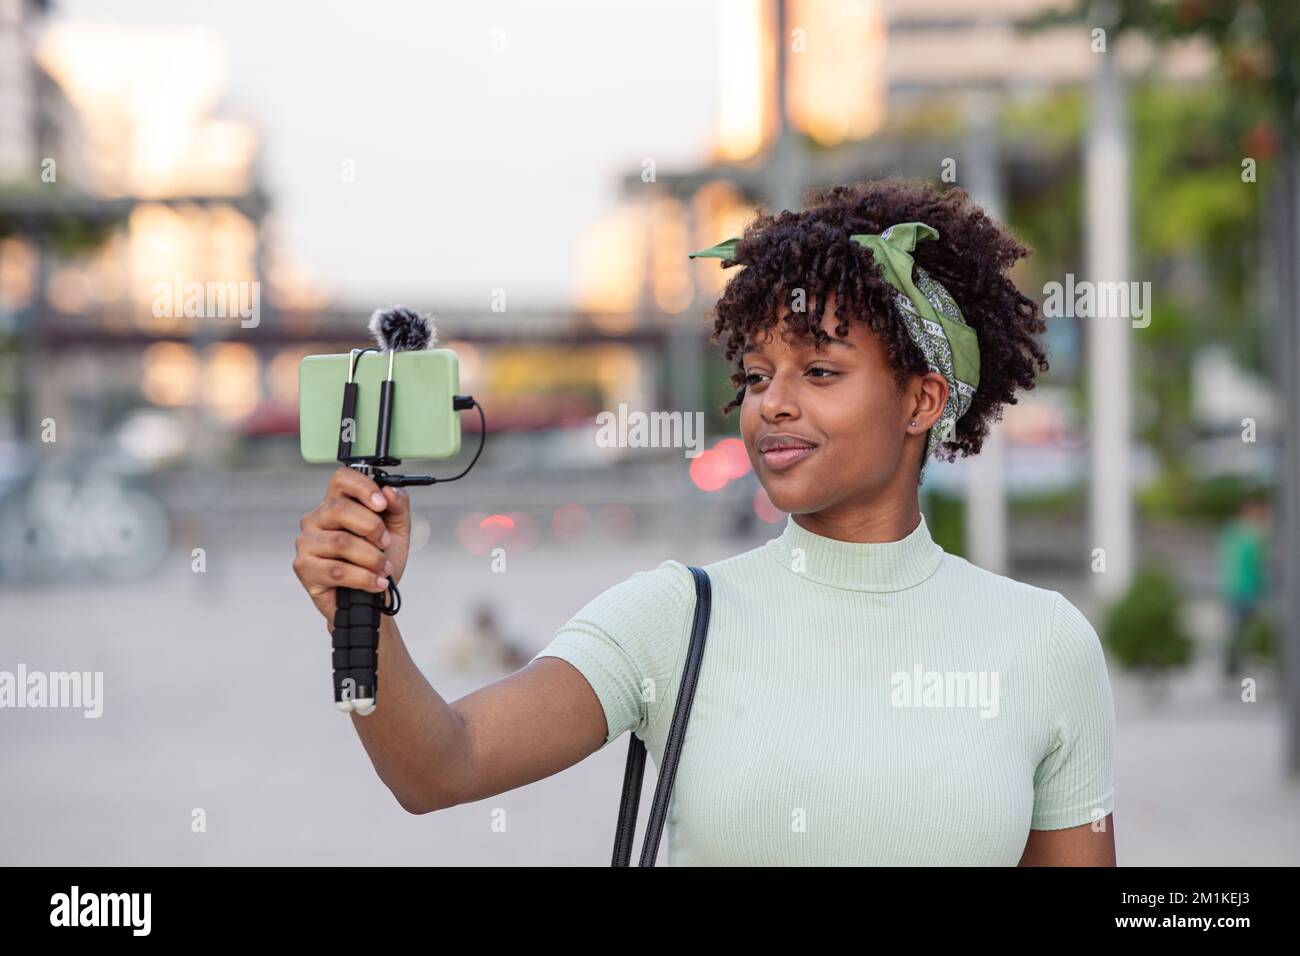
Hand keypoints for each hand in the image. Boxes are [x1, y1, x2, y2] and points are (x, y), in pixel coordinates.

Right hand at [293, 466, 412, 622]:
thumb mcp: (397, 531)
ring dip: (371, 558)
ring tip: (383, 569)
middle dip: (372, 527)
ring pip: (341, 542)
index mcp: (336, 503)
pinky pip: (337, 570)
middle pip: (339, 508)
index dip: (363, 487)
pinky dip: (364, 578)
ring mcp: (307, 543)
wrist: (372, 600)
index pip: (341, 479)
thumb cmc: (378, 562)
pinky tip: (376, 583)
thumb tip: (389, 491)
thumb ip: (398, 507)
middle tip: (385, 544)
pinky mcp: (304, 568)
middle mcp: (316, 519)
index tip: (382, 504)